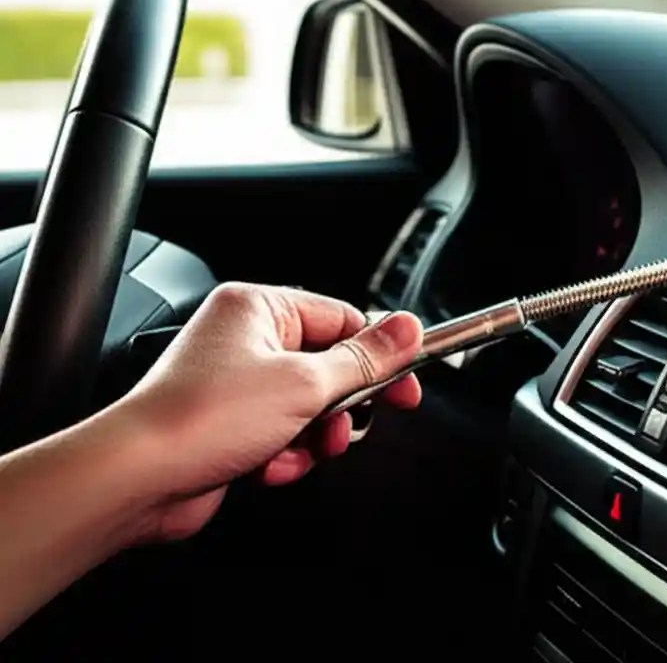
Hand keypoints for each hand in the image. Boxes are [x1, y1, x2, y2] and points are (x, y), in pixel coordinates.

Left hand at [112, 283, 423, 541]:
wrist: (140, 478)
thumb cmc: (201, 418)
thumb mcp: (305, 383)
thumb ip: (365, 359)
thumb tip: (407, 329)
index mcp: (259, 307)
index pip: (342, 319)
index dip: (378, 355)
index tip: (406, 383)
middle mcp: (245, 339)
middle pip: (330, 367)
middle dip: (340, 406)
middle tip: (345, 423)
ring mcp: (237, 384)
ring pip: (311, 408)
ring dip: (313, 437)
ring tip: (298, 448)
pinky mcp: (232, 426)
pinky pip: (286, 435)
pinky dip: (286, 455)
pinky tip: (268, 464)